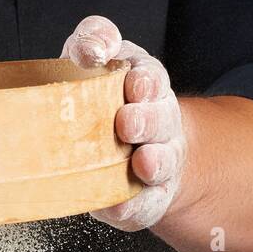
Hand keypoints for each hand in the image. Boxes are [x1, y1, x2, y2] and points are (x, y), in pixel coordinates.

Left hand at [61, 15, 186, 230]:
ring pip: (163, 159)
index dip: (144, 77)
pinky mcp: (149, 194)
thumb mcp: (89, 65)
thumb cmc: (97, 103)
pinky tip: (121, 206)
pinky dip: (135, 205)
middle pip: (161, 116)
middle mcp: (157, 118)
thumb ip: (89, 45)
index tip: (133, 80)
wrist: (122, 149)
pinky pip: (147, 202)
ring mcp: (158, 157)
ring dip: (154, 161)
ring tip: (143, 162)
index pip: (147, 73)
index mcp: (142, 82)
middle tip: (127, 122)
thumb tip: (91, 48)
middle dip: (148, 119)